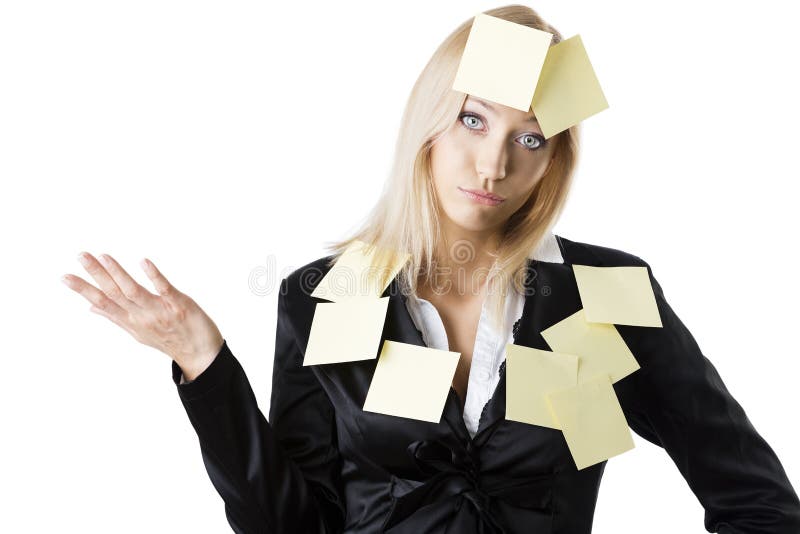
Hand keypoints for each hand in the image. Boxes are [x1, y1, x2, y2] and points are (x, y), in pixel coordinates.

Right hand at [62, 252, 223, 377]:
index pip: (102, 303)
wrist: (200, 355)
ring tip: (103, 256)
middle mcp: (141, 317)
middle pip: (114, 294)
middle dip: (95, 275)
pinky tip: (143, 262)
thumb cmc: (169, 339)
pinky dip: (153, 276)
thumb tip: (91, 308)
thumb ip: (116, 317)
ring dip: (117, 272)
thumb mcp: (138, 332)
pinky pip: (164, 289)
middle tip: (80, 255)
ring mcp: (159, 311)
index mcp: (130, 321)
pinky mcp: (178, 305)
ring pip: (133, 291)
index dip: (83, 290)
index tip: (64, 276)